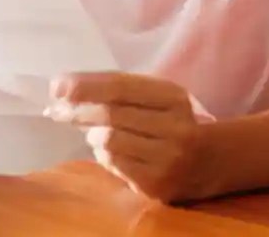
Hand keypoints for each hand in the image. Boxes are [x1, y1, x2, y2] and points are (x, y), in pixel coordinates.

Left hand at [45, 72, 206, 202]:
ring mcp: (168, 157)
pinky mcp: (157, 183)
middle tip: (59, 111)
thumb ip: (116, 91)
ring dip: (92, 135)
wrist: (210, 161)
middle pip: (111, 113)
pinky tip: (110, 152)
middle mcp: (174, 125)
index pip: (120, 86)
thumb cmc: (171, 122)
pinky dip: (103, 155)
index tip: (57, 86)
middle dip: (78, 110)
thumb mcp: (156, 98)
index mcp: (172, 97)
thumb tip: (64, 90)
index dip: (85, 85)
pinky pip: (114, 164)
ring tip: (95, 134)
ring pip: (109, 140)